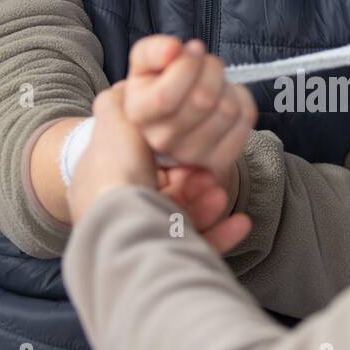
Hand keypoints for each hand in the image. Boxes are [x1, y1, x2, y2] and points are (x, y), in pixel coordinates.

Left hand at [68, 85, 251, 252]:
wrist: (117, 227)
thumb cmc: (113, 174)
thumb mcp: (112, 125)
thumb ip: (118, 106)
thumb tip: (122, 87)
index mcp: (108, 186)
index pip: (146, 168)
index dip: (173, 157)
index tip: (192, 148)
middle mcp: (123, 215)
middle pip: (170, 195)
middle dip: (196, 183)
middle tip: (210, 175)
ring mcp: (141, 239)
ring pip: (184, 221)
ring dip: (207, 205)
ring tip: (220, 195)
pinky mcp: (164, 262)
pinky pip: (197, 249)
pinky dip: (222, 234)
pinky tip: (241, 223)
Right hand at [123, 36, 256, 176]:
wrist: (177, 112)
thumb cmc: (162, 82)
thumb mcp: (148, 60)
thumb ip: (153, 50)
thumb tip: (172, 50)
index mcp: (139, 115)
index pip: (165, 97)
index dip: (187, 65)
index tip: (194, 49)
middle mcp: (163, 140)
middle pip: (202, 100)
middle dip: (211, 68)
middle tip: (206, 63)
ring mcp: (193, 155)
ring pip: (227, 109)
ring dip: (226, 84)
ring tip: (214, 82)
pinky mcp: (221, 158)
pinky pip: (245, 118)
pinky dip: (242, 98)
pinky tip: (226, 96)